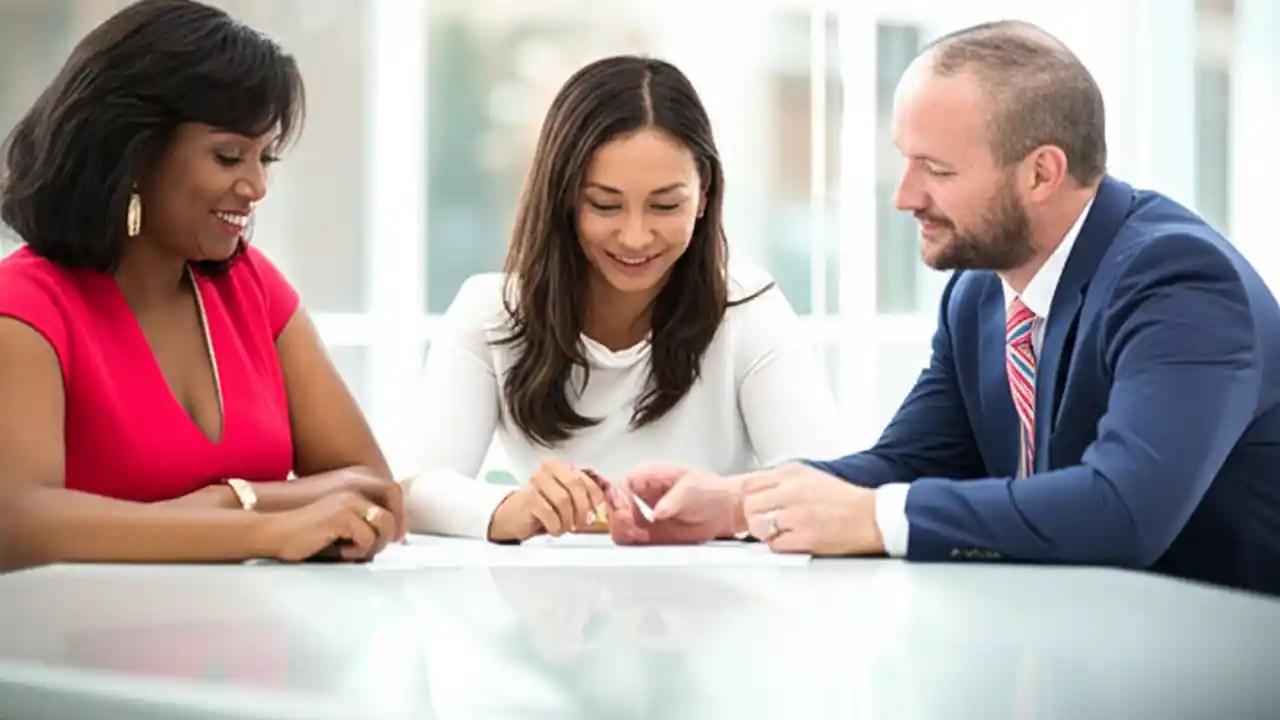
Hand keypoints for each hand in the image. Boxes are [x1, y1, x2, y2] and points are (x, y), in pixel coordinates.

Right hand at [272, 467, 406, 541]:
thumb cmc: (304, 532)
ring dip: (373, 545)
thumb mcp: (338, 522)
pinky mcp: (343, 516)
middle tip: (368, 552)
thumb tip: (391, 539)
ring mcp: (350, 501)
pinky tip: (338, 551)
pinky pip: (366, 538)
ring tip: (353, 552)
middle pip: (393, 515)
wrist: (273, 530)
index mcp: (356, 486)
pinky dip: (356, 551)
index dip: (398, 523)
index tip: (397, 540)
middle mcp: (356, 490)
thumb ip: (362, 523)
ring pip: (384, 526)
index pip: (392, 499)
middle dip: (386, 539)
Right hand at [487, 458, 606, 541]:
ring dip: (568, 519)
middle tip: (582, 523)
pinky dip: (556, 525)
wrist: (515, 515)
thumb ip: (583, 498)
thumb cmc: (544, 507)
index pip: (585, 479)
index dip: (595, 497)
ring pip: (563, 500)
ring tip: (565, 527)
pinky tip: (554, 529)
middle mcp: (548, 469)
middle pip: (575, 485)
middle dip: (582, 508)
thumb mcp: (566, 499)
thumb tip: (602, 508)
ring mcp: (536, 482)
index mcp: (561, 466)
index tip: (597, 512)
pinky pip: (549, 513)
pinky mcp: (528, 498)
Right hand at [607, 465, 741, 544]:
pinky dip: (631, 541)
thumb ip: (672, 502)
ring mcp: (643, 512)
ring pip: (618, 522)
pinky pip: (630, 537)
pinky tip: (642, 540)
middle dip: (619, 518)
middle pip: (614, 504)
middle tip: (634, 529)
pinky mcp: (649, 531)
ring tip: (641, 536)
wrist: (726, 510)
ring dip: (624, 530)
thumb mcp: (691, 489)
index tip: (625, 512)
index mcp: (649, 475)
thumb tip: (655, 513)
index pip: (621, 484)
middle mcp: (642, 493)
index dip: (618, 498)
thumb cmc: (711, 491)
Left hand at [741, 463, 883, 554]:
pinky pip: (774, 545)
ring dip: (765, 532)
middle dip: (754, 516)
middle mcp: (792, 491)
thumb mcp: (810, 476)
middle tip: (766, 521)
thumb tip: (757, 493)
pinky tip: (792, 540)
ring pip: (758, 526)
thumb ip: (782, 481)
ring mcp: (798, 515)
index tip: (756, 506)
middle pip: (750, 506)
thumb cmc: (844, 499)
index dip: (750, 498)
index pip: (750, 484)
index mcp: (792, 472)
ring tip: (779, 531)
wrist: (872, 517)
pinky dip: (779, 546)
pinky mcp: (805, 538)